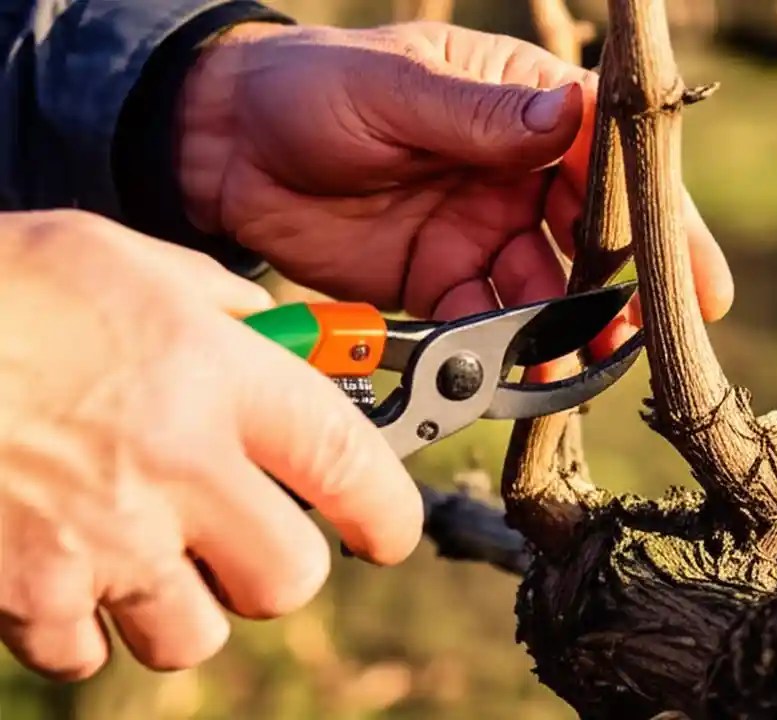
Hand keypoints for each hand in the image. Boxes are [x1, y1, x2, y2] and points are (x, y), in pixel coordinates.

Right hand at [0, 210, 421, 679]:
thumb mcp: (124, 260)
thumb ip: (221, 308)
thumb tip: (282, 339)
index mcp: (216, 378)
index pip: (351, 466)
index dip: (389, 511)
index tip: (388, 528)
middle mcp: (175, 469)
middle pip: (288, 581)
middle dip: (271, 566)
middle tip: (238, 533)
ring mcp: (101, 543)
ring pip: (193, 634)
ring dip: (175, 601)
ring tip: (134, 545)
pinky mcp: (26, 596)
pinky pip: (87, 651)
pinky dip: (79, 623)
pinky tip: (57, 564)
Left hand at [176, 20, 732, 353]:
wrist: (222, 146)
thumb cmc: (311, 86)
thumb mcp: (395, 88)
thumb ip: (479, 115)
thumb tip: (569, 116)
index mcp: (524, 105)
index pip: (614, 159)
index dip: (662, 217)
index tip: (697, 277)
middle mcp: (520, 174)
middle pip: (596, 237)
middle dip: (622, 291)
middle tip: (638, 338)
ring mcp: (485, 234)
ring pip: (548, 291)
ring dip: (567, 333)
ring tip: (579, 368)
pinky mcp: (443, 283)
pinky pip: (486, 325)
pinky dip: (502, 353)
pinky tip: (512, 373)